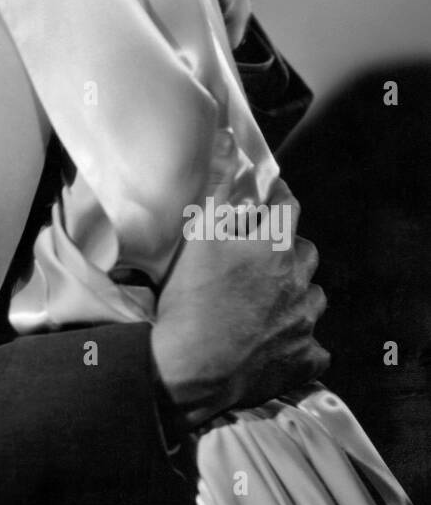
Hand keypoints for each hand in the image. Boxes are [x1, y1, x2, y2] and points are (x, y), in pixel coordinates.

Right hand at [152, 169, 328, 430]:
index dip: (276, 201)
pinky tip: (276, 342)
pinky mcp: (304, 359)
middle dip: (288, 250)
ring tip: (266, 301)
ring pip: (313, 298)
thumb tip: (229, 138)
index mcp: (275, 246)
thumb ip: (218, 183)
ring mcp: (305, 322)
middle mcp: (299, 281)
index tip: (265, 203)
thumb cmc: (190, 298)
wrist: (189, 366)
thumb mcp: (198, 234)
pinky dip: (300, 343)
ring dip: (297, 294)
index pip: (288, 207)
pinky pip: (314, 347)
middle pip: (306, 253)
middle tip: (258, 258)